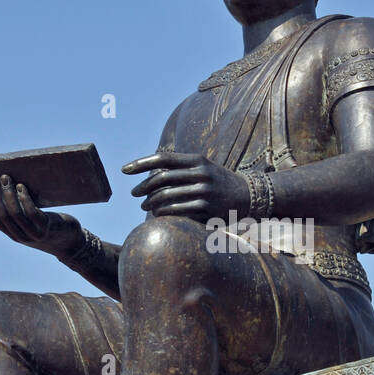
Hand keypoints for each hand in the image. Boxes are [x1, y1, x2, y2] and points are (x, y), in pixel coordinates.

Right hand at [0, 173, 81, 254]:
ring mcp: (33, 233)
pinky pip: (31, 212)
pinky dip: (25, 199)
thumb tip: (7, 189)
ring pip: (15, 213)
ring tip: (7, 178)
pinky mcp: (46, 228)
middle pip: (3, 214)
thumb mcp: (31, 224)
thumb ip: (20, 214)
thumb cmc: (50, 229)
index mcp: (14, 235)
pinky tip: (22, 187)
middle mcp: (21, 236)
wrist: (72, 244)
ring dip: (8, 194)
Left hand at [122, 152, 248, 221]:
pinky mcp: (206, 209)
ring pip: (166, 197)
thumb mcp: (203, 167)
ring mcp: (203, 192)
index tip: (124, 170)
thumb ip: (180, 168)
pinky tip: (158, 215)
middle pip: (161, 179)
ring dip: (150, 203)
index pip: (162, 159)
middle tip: (134, 194)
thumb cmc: (219, 181)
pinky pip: (176, 212)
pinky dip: (162, 214)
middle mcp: (200, 174)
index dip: (140, 163)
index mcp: (197, 160)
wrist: (249, 196)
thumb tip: (151, 172)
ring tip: (145, 206)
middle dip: (143, 187)